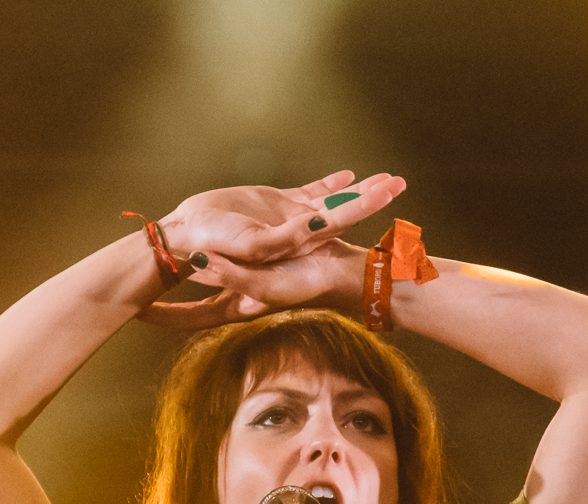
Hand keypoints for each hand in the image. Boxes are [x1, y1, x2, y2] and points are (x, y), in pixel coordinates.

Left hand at [137, 238, 365, 330]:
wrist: (339, 273)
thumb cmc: (305, 287)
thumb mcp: (264, 286)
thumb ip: (229, 276)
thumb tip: (194, 265)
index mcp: (233, 306)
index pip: (188, 318)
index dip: (162, 317)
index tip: (134, 313)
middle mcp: (234, 292)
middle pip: (188, 294)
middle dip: (164, 286)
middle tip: (136, 275)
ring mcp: (245, 274)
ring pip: (205, 267)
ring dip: (182, 260)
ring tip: (160, 248)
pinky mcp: (256, 256)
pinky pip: (227, 250)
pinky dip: (212, 245)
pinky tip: (200, 238)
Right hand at [155, 168, 400, 267]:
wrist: (189, 238)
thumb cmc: (210, 245)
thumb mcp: (244, 245)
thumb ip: (277, 241)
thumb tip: (308, 231)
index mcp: (294, 243)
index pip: (333, 224)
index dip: (357, 210)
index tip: (381, 195)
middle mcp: (299, 233)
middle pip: (343, 213)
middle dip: (371, 198)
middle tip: (399, 184)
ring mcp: (292, 218)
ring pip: (334, 202)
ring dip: (361, 191)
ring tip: (390, 179)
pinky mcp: (280, 205)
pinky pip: (311, 194)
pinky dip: (331, 186)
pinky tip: (351, 175)